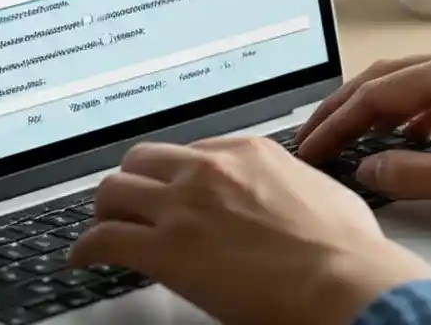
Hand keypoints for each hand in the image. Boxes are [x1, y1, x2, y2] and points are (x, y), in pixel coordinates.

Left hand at [69, 136, 430, 324]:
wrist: (342, 280)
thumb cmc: (345, 247)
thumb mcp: (319, 189)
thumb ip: (289, 183)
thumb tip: (289, 194)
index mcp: (248, 152)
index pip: (190, 151)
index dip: (175, 174)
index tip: (170, 189)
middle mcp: (209, 170)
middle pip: (142, 160)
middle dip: (132, 182)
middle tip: (128, 203)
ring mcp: (183, 207)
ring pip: (114, 191)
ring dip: (106, 210)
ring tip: (102, 226)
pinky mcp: (165, 250)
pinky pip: (104, 239)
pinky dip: (88, 248)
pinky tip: (85, 258)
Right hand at [296, 45, 430, 219]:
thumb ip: (413, 174)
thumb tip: (370, 168)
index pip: (376, 93)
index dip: (336, 122)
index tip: (312, 144)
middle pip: (389, 79)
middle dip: (348, 109)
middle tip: (317, 136)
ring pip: (416, 85)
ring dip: (381, 111)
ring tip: (354, 139)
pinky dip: (415, 115)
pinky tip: (411, 138)